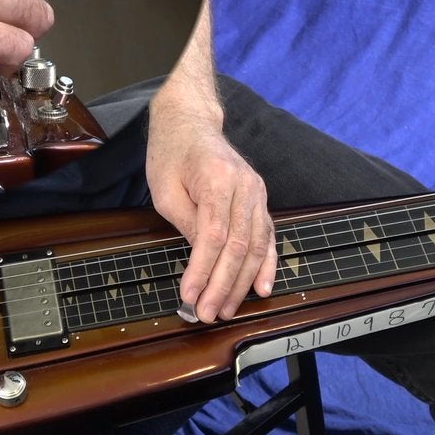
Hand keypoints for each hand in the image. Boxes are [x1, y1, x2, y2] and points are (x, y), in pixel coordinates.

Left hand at [146, 83, 276, 323]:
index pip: (213, 236)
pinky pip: (268, 235)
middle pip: (238, 245)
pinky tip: (263, 288)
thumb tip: (203, 259)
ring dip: (243, 282)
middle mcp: (244, 186)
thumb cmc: (171, 154)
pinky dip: (267, 264)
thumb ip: (187, 223)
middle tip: (208, 313)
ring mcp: (257, 192)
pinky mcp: (260, 199)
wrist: (190, 122)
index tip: (190, 297)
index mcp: (216, 179)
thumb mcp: (165, 189)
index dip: (202, 271)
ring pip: (257, 245)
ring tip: (227, 309)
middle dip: (223, 284)